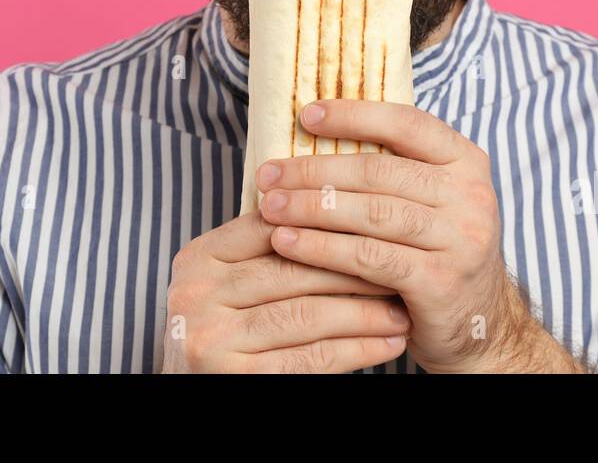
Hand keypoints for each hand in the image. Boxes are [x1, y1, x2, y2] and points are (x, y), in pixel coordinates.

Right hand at [159, 208, 411, 372]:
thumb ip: (269, 248)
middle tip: (402, 265)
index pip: (271, 225)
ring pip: (307, 314)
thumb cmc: (230, 329)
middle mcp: (195, 293)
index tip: (378, 223)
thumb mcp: (232, 281)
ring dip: (364, 313)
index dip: (329, 224)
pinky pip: (311, 358)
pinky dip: (357, 350)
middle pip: (293, 269)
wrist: (198, 391)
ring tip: (402, 310)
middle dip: (355, 268)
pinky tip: (387, 344)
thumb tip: (345, 206)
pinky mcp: (233, 377)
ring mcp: (210, 337)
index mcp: (197, 258)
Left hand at [257, 99, 586, 372]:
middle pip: (379, 171)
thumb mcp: (430, 203)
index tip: (306, 115)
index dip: (355, 115)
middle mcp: (471, 195)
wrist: (481, 326)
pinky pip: (369, 257)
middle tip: (269, 175)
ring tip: (271, 207)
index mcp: (466, 162)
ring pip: (372, 213)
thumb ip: (392, 173)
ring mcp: (461, 239)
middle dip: (315, 170)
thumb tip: (314, 141)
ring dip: (312, 208)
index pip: (407, 123)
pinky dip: (322, 248)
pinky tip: (288, 244)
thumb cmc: (437, 254)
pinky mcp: (441, 281)